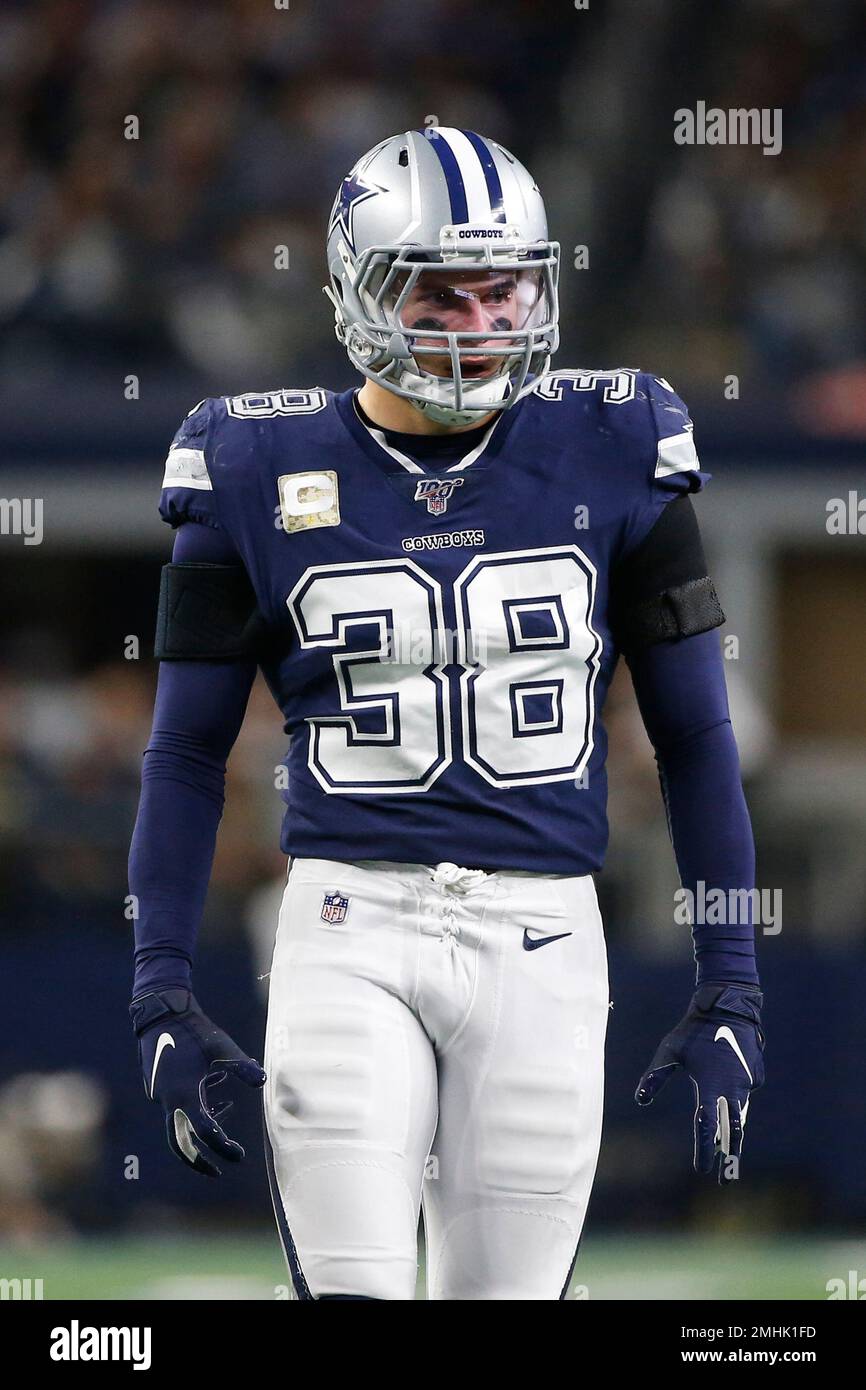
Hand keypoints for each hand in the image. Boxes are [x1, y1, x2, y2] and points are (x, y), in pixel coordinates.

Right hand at [130, 988, 265, 1176]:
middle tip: (217, 1172)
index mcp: (183, 1094)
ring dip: (198, 1136)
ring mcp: (159, 1095)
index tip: (240, 1156)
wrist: (160, 1012)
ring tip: (222, 1135)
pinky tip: (217, 1099)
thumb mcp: (222, 1047)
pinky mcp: (158, 1087)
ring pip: (177, 1127)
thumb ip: (241, 1066)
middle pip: (179, 1144)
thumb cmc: (193, 1029)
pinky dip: (195, 1113)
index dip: (223, 1147)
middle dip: (197, 1161)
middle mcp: (168, 1100)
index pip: (205, 1132)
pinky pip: (176, 1109)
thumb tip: (262, 1081)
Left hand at [635, 983, 763, 1182]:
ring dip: (735, 1137)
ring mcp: (746, 1083)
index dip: (704, 1150)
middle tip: (725, 1180)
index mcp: (709, 1085)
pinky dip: (736, 1101)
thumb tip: (639, 1100)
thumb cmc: (694, 1030)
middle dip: (729, 1158)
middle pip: (731, 1131)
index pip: (705, 1126)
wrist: (728, 1006)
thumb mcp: (669, 1051)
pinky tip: (729, 1093)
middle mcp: (731, 1089)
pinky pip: (744, 1094)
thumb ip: (655, 1076)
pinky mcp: (755, 1076)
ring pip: (741, 1116)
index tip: (702, 1169)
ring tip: (731, 1157)